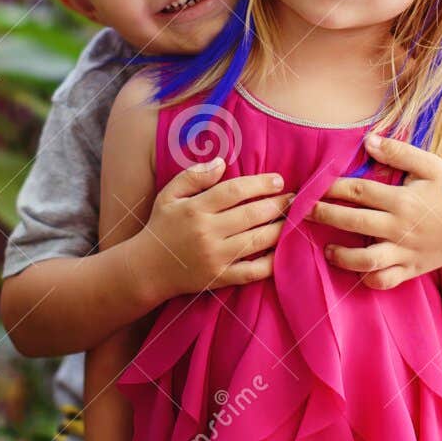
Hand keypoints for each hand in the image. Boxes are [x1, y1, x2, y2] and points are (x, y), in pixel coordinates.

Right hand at [139, 160, 289, 296]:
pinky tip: (282, 251)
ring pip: (256, 241)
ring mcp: (215, 257)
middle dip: (278, 205)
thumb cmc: (161, 227)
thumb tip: (221, 162)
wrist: (146, 269)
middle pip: (251, 215)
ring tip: (293, 219)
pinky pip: (251, 271)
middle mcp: (207, 232)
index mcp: (195, 209)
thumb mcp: (169, 195)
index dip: (260, 184)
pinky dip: (270, 263)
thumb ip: (194, 175)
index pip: (234, 191)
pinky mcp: (220, 278)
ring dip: (280, 229)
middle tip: (295, 198)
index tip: (278, 180)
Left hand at [309, 133, 441, 288]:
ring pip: (366, 260)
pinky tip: (356, 271)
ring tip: (328, 250)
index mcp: (402, 199)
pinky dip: (368, 279)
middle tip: (305, 212)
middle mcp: (401, 227)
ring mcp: (406, 252)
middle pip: (353, 221)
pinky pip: (385, 281)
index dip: (332, 187)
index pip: (358, 191)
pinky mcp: (413, 269)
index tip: (314, 186)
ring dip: (341, 256)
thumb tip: (367, 141)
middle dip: (324, 216)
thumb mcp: (430, 164)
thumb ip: (398, 152)